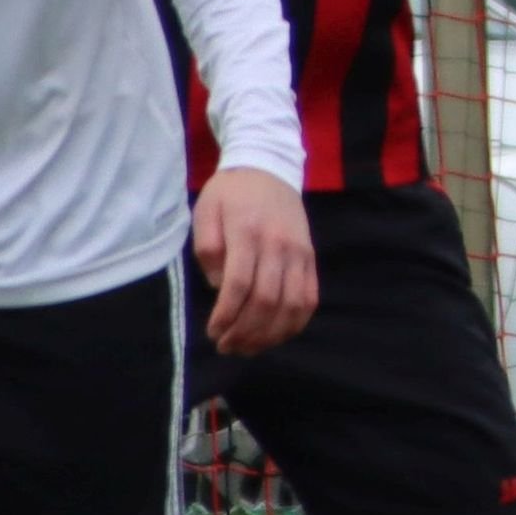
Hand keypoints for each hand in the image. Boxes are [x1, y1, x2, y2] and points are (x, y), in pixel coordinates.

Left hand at [192, 168, 318, 354]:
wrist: (268, 167)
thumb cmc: (230, 194)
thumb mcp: (205, 213)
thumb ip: (208, 250)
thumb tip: (220, 288)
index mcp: (247, 233)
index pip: (239, 285)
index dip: (226, 316)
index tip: (213, 332)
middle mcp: (278, 245)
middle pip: (267, 301)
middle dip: (245, 331)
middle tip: (226, 346)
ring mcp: (299, 252)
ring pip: (291, 305)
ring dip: (270, 334)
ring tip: (248, 347)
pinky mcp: (310, 258)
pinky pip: (309, 298)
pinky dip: (295, 323)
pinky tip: (276, 335)